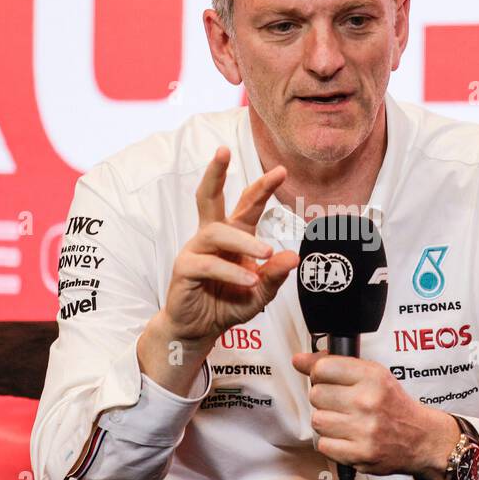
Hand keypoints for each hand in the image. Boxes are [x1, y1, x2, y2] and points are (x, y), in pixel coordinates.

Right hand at [160, 146, 300, 344]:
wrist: (199, 329)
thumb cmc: (227, 304)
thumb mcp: (260, 292)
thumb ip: (275, 275)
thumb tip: (293, 256)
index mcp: (233, 235)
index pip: (247, 205)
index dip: (262, 187)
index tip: (281, 170)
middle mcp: (212, 236)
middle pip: (209, 197)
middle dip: (215, 172)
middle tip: (223, 150)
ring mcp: (195, 250)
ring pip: (217, 232)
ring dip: (244, 241)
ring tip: (265, 253)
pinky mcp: (185, 268)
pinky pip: (208, 263)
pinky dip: (231, 270)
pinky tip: (248, 279)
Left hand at [291, 350, 460, 479]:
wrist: (421, 438)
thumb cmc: (393, 405)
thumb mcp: (373, 375)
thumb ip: (335, 364)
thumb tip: (299, 360)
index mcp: (372, 377)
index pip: (322, 368)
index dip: (319, 374)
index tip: (327, 379)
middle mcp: (367, 402)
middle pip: (316, 395)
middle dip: (324, 399)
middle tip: (341, 403)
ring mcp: (363, 430)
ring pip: (317, 421)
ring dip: (327, 421)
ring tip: (344, 421)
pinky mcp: (359, 454)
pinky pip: (323, 445)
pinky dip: (331, 442)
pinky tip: (347, 437)